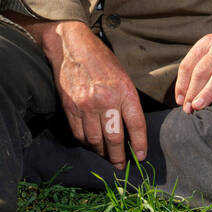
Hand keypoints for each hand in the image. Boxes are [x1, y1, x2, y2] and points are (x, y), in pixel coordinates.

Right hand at [13, 16, 147, 169]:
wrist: (72, 46)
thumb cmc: (101, 60)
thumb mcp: (122, 76)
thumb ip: (127, 101)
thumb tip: (130, 129)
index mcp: (124, 90)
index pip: (136, 125)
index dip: (139, 144)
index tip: (140, 156)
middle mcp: (105, 100)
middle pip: (114, 138)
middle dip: (119, 156)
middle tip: (121, 165)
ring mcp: (86, 105)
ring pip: (95, 140)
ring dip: (101, 152)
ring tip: (106, 156)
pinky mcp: (70, 107)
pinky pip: (79, 134)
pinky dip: (86, 142)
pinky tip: (91, 143)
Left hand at [174, 26, 211, 113]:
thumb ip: (201, 65)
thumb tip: (185, 93)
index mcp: (208, 43)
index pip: (189, 64)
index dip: (182, 84)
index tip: (180, 101)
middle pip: (202, 70)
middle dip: (193, 91)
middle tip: (188, 108)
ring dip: (208, 91)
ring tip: (200, 105)